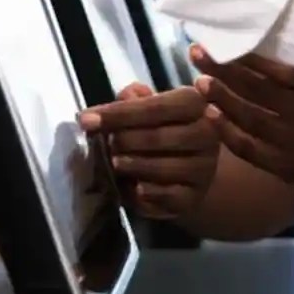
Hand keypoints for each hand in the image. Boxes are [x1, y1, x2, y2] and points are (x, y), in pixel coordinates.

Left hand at [78, 83, 219, 219]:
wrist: (192, 168)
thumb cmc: (166, 129)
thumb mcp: (153, 107)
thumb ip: (135, 100)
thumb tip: (124, 97)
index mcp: (197, 104)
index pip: (155, 107)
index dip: (118, 113)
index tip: (86, 119)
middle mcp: (208, 134)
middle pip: (158, 137)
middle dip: (123, 140)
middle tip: (105, 143)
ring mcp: (204, 168)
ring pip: (161, 168)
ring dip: (131, 165)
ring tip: (114, 162)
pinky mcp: (194, 197)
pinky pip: (164, 196)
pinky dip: (142, 192)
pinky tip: (130, 186)